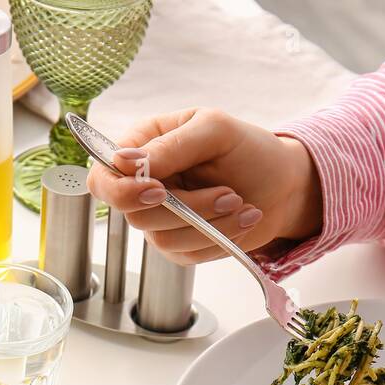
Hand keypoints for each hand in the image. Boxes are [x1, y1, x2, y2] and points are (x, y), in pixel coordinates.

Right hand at [86, 108, 322, 264]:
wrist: (281, 185)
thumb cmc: (247, 149)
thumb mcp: (214, 130)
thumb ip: (172, 144)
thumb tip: (126, 160)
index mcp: (143, 147)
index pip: (103, 177)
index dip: (121, 191)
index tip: (158, 191)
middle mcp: (144, 186)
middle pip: (134, 214)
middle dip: (187, 208)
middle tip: (228, 193)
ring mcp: (159, 220)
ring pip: (163, 238)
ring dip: (210, 224)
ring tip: (243, 204)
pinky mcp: (180, 246)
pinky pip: (187, 255)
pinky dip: (219, 240)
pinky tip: (242, 219)